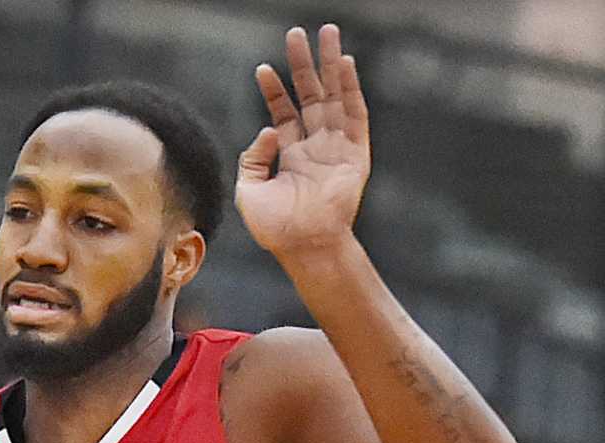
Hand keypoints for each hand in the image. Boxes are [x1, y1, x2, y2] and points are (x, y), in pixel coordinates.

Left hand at [236, 25, 369, 262]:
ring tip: (326, 34)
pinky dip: (350, 88)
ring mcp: (336, 146)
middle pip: (310, 94)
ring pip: (334, 95)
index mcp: (290, 154)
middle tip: (297, 34)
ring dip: (329, 65)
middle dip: (304, 64)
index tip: (263, 68)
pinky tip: (343, 65)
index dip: (274, 90)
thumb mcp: (248, 191)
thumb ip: (252, 158)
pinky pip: (355, 113)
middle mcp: (315, 145)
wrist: (303, 245)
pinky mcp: (356, 152)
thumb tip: (267, 129)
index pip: (283, 112)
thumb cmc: (275, 227)